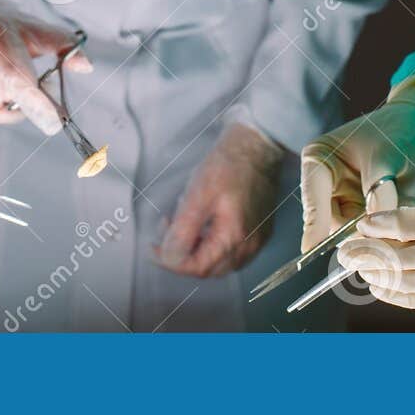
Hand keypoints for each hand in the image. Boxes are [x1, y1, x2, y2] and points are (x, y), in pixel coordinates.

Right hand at [0, 0, 89, 134]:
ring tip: (5, 80)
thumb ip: (65, 46)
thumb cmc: (10, 28)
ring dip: (4, 102)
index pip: (16, 76)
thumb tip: (86, 65)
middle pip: (4, 95)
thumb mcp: (40, 30)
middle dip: (23, 97)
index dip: (35, 103)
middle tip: (28, 84)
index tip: (53, 122)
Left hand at [155, 124, 284, 278]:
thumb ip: (183, 230)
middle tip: (167, 233)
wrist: (257, 145)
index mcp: (235, 237)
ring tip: (184, 226)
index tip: (154, 248)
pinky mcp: (259, 231)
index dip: (171, 261)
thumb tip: (169, 256)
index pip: (197, 267)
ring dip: (197, 251)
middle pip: (209, 269)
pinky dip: (213, 245)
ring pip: (220, 263)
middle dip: (183, 256)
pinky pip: (233, 252)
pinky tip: (204, 227)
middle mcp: (249, 246)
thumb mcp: (198, 194)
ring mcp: (257, 240)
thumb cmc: (228, 164)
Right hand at [299, 74, 414, 249]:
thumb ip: (378, 192)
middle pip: (332, 222)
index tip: (311, 252)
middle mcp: (328, 184)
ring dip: (378, 236)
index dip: (314, 225)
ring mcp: (347, 200)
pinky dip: (391, 233)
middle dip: (357, 234)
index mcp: (320, 161)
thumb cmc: (401, 129)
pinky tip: (408, 222)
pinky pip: (375, 233)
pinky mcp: (367, 213)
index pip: (313, 197)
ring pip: (354, 233)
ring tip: (401, 225)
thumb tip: (375, 230)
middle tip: (380, 244)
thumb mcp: (387, 156)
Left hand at [336, 195, 414, 326]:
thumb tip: (389, 229)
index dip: (379, 226)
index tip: (360, 226)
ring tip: (358, 269)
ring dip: (377, 277)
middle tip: (345, 252)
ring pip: (408, 286)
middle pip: (402, 259)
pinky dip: (399, 295)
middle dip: (367, 255)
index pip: (409, 224)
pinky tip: (383, 287)